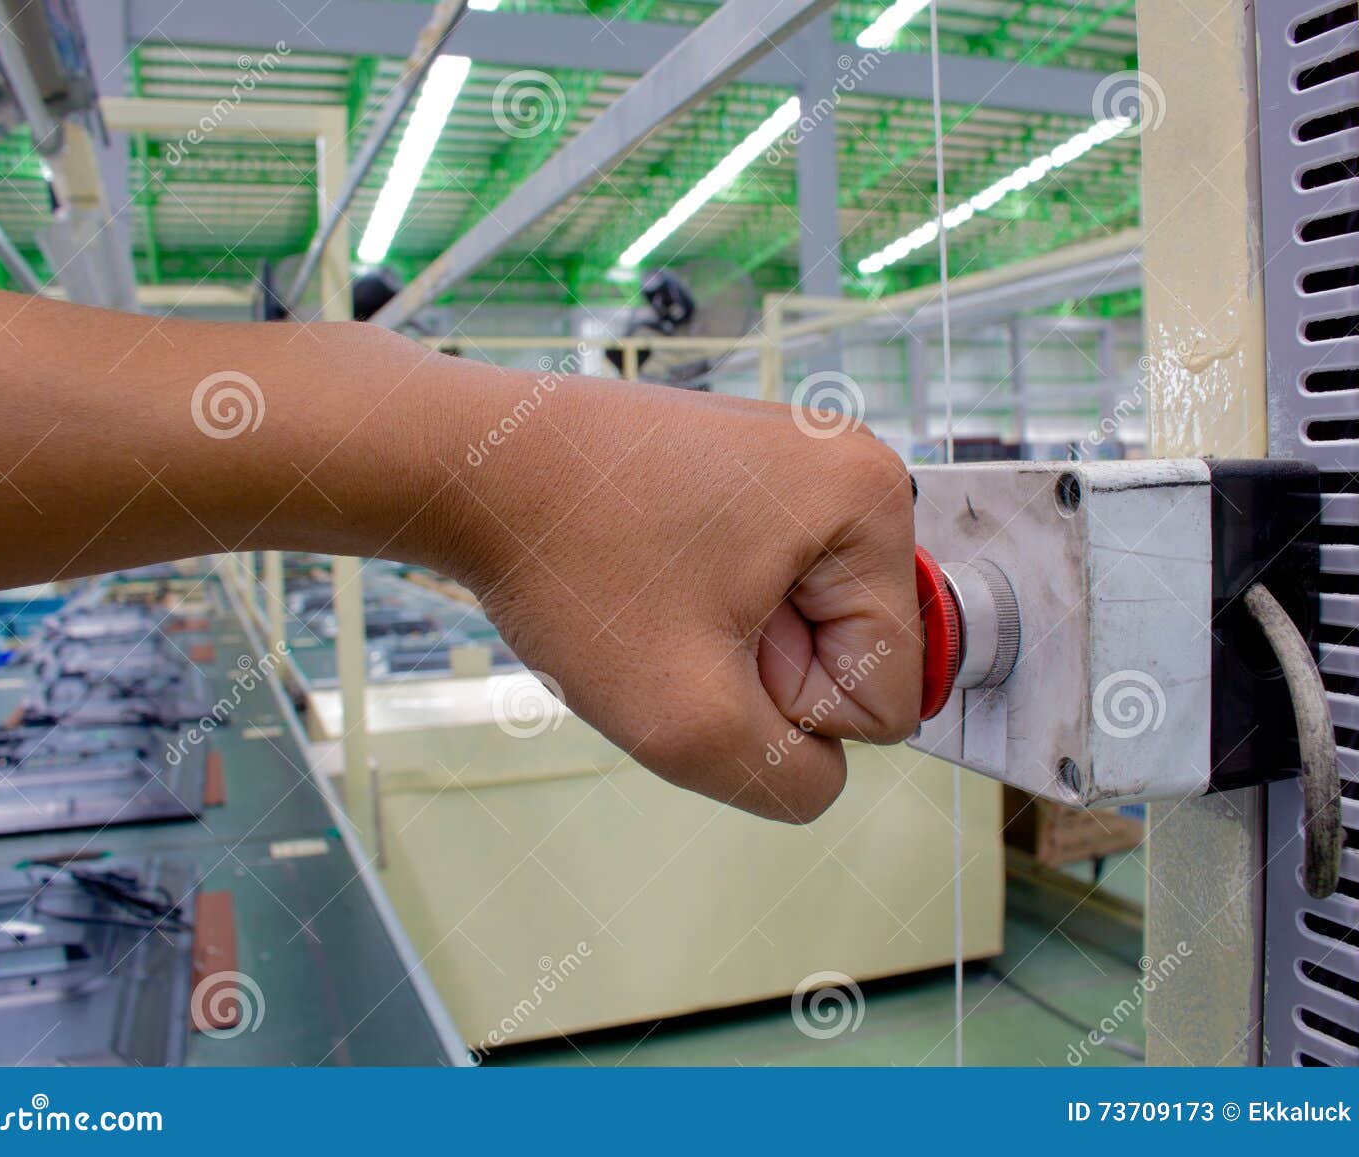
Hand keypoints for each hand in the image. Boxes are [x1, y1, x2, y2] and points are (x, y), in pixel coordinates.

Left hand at [426, 370, 922, 821]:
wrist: (471, 468)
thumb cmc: (570, 564)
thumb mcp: (689, 724)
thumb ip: (791, 783)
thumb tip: (818, 771)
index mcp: (871, 502)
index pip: (887, 694)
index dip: (787, 706)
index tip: (707, 643)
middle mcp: (850, 466)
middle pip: (848, 657)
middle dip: (759, 671)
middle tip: (672, 621)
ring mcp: (797, 463)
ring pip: (801, 630)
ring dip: (729, 645)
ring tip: (655, 595)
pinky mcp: (748, 471)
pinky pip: (764, 588)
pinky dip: (706, 607)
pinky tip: (646, 577)